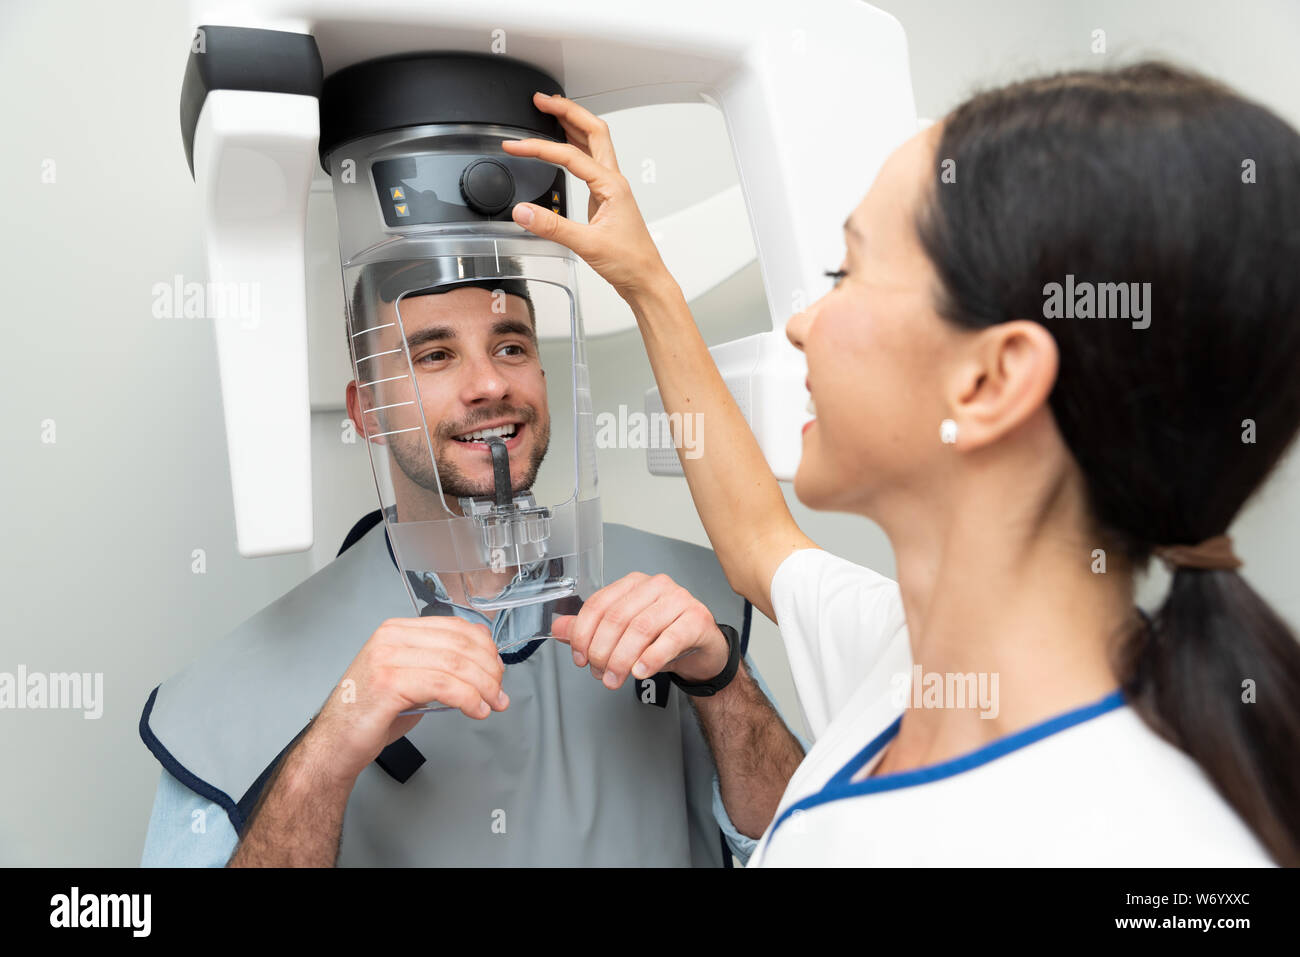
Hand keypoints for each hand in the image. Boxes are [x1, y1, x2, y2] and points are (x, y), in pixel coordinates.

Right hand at [302, 617, 508, 786]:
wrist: (334, 745)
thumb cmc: (370, 715)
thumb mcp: (408, 679)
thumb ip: (437, 665)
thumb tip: (479, 663)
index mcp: (396, 630)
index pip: (455, 627)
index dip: (485, 648)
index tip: (496, 670)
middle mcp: (391, 638)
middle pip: (460, 644)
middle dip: (489, 669)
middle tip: (499, 692)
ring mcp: (388, 658)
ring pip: (456, 663)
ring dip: (484, 686)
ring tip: (493, 703)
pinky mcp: (389, 683)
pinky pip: (444, 685)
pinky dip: (468, 698)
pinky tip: (476, 710)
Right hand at [502, 92, 671, 300]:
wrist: (645, 279)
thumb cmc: (629, 262)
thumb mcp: (587, 246)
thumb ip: (552, 227)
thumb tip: (523, 212)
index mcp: (611, 186)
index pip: (570, 155)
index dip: (539, 147)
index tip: (516, 146)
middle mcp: (613, 181)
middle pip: (592, 130)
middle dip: (567, 110)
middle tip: (541, 100)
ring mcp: (611, 187)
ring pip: (594, 142)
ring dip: (573, 122)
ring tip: (550, 111)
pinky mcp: (606, 197)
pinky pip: (590, 160)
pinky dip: (575, 145)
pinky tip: (563, 146)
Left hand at [551, 572, 729, 689]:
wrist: (701, 649)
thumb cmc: (662, 636)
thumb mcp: (623, 634)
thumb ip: (590, 630)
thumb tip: (558, 629)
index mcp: (633, 584)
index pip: (599, 604)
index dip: (584, 634)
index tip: (580, 657)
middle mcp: (656, 586)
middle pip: (618, 618)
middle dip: (602, 651)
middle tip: (599, 674)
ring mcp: (679, 600)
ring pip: (641, 628)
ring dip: (622, 659)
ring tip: (615, 678)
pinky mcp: (697, 619)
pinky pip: (670, 639)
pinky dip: (651, 658)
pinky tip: (640, 672)